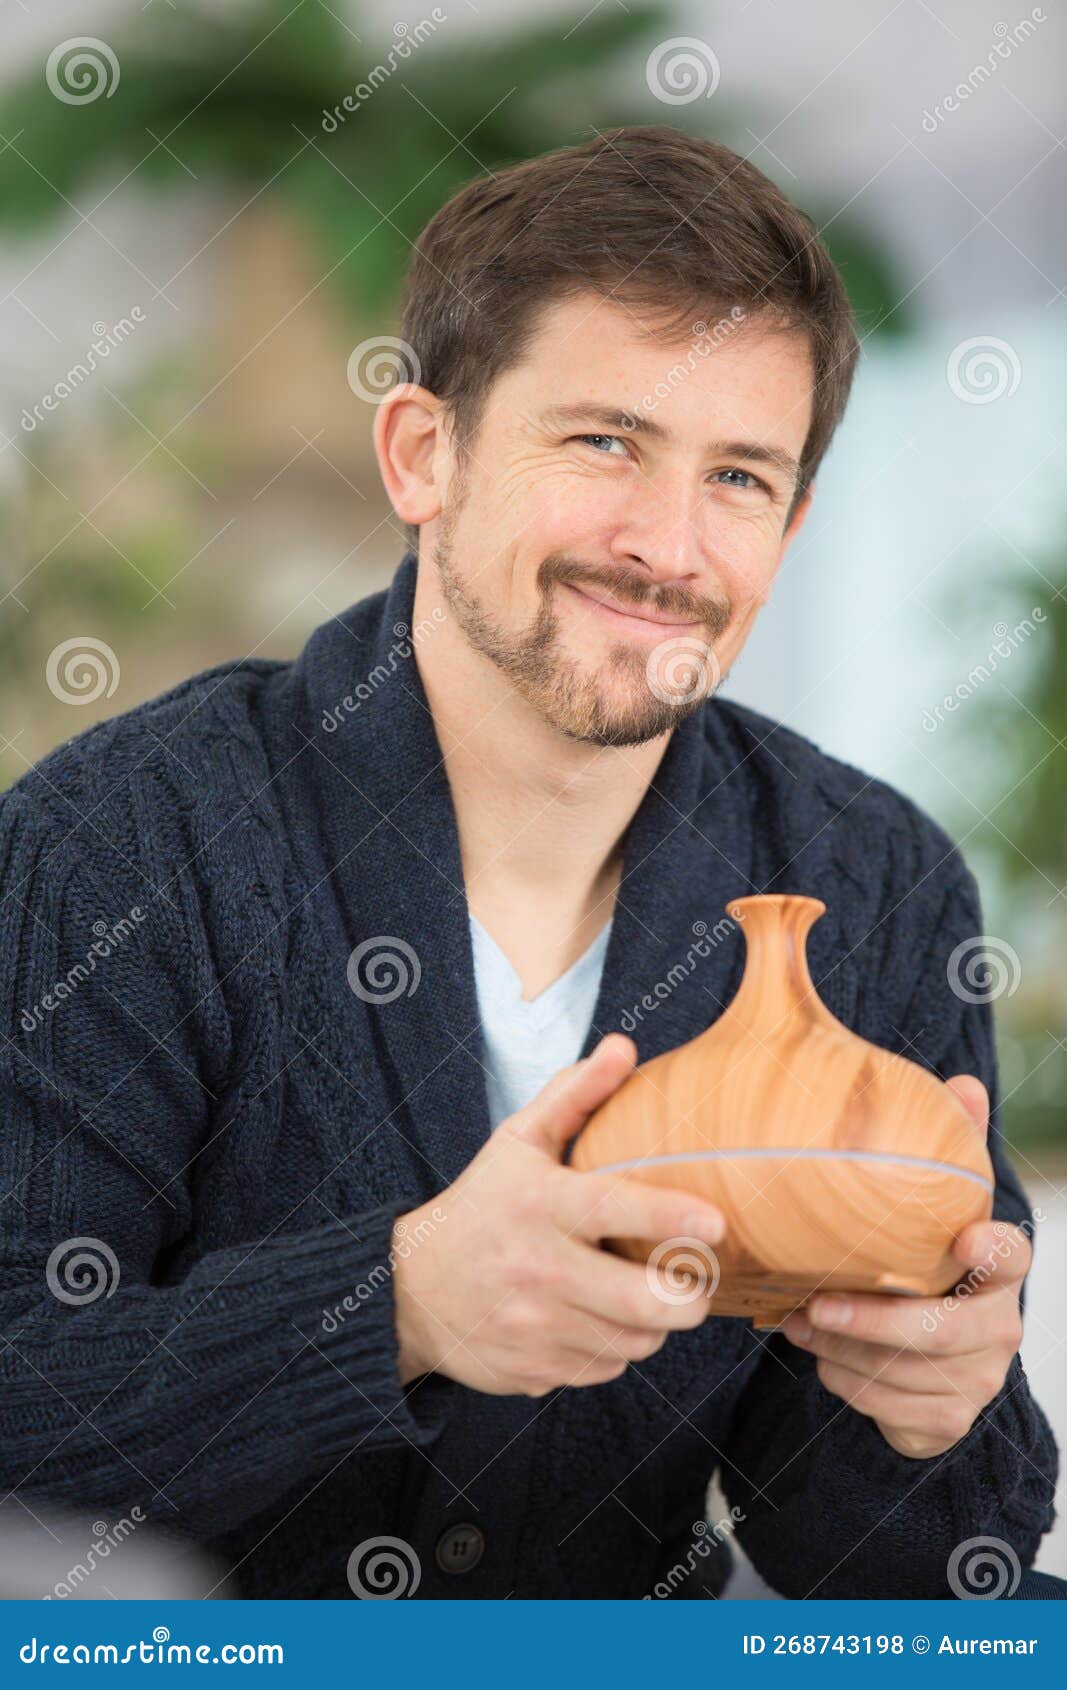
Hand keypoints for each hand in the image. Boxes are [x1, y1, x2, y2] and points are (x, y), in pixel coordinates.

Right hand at [392, 1033, 725, 1396]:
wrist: (411, 1290)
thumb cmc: (482, 1205)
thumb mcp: (518, 1142)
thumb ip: (575, 1095)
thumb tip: (625, 1046)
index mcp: (539, 1204)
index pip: (615, 1210)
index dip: (671, 1218)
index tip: (716, 1221)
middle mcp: (538, 1268)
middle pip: (643, 1300)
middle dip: (690, 1296)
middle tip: (698, 1279)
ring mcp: (536, 1325)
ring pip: (635, 1341)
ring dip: (655, 1323)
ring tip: (651, 1297)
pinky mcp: (535, 1370)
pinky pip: (606, 1369)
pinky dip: (617, 1348)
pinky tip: (603, 1321)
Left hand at [780, 1074, 1027, 1458]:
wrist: (926, 1360)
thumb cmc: (922, 1269)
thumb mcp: (929, 1211)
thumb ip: (947, 1150)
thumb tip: (966, 1083)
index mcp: (997, 1269)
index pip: (1010, 1255)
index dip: (991, 1250)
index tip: (965, 1238)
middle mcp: (998, 1324)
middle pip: (942, 1329)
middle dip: (874, 1319)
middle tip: (817, 1303)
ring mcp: (978, 1377)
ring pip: (903, 1370)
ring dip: (841, 1348)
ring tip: (797, 1321)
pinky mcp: (948, 1417)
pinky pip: (885, 1403)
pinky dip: (844, 1380)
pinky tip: (819, 1354)